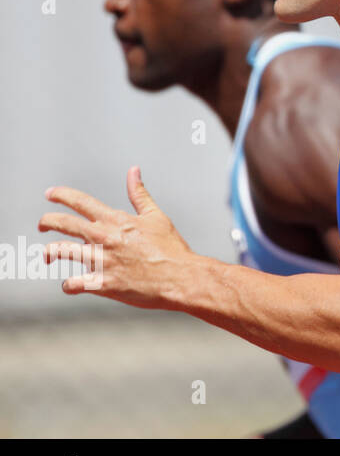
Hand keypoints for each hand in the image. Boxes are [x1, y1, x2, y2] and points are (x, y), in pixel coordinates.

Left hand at [38, 166, 193, 308]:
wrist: (181, 277)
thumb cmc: (171, 248)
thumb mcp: (156, 216)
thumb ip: (140, 194)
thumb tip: (133, 170)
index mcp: (116, 220)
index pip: (81, 201)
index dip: (61, 195)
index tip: (50, 194)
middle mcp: (105, 238)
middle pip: (63, 224)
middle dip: (46, 222)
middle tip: (41, 225)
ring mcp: (102, 261)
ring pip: (61, 251)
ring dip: (50, 253)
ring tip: (48, 256)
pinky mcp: (103, 284)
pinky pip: (74, 284)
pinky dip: (69, 285)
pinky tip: (71, 285)